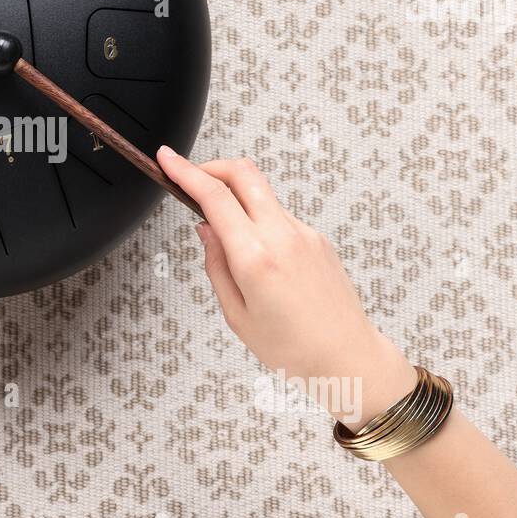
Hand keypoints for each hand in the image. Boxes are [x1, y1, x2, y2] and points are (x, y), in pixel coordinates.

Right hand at [157, 147, 416, 426]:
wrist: (348, 357)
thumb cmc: (295, 349)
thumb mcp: (237, 315)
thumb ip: (216, 266)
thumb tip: (207, 231)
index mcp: (256, 258)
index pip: (214, 196)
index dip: (185, 171)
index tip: (168, 160)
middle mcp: (283, 237)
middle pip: (244, 173)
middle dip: (212, 166)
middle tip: (191, 175)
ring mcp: (304, 234)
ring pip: (262, 193)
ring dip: (236, 196)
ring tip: (223, 230)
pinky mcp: (317, 238)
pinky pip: (279, 215)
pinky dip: (258, 219)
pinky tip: (254, 250)